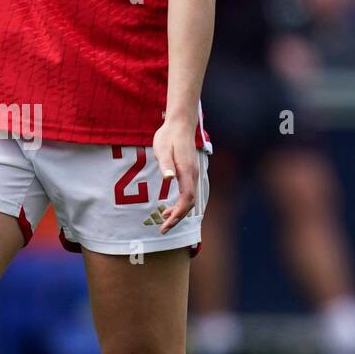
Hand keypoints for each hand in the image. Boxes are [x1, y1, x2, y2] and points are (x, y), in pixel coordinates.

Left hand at [151, 118, 198, 232]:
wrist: (180, 124)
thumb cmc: (168, 136)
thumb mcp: (162, 149)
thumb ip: (165, 164)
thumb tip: (168, 178)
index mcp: (186, 171)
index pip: (187, 198)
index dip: (179, 213)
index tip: (166, 223)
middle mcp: (192, 175)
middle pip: (190, 203)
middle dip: (178, 218)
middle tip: (163, 229)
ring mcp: (192, 174)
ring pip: (190, 200)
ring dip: (179, 212)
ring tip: (164, 221)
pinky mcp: (189, 173)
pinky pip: (188, 194)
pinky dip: (180, 205)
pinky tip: (169, 208)